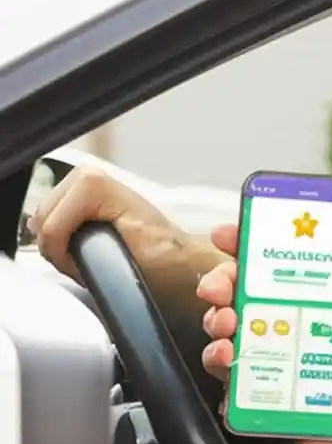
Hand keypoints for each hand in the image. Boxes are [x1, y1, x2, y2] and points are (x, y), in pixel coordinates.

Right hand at [30, 167, 186, 283]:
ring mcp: (81, 186)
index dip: (62, 253)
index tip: (83, 267)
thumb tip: (68, 253)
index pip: (52, 225)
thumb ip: (95, 249)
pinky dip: (59, 240)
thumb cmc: (164, 257)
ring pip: (41, 222)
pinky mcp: (77, 199)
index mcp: (97, 185)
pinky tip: (80, 249)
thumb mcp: (133, 255)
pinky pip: (49, 221)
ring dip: (57, 245)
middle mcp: (87, 177)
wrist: (179, 257)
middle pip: (41, 221)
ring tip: (84, 258)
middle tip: (82, 265)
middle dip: (56, 248)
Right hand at [197, 220, 331, 443]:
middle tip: (219, 289)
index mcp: (302, 300)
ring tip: (228, 328)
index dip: (238, 247)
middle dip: (218, 286)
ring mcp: (267, 364)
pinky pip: (227, 386)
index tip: (224, 237)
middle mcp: (280, 329)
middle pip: (232, 298)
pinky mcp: (260, 400)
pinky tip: (232, 363)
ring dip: (215, 327)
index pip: (261, 267)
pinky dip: (223, 373)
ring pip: (222, 339)